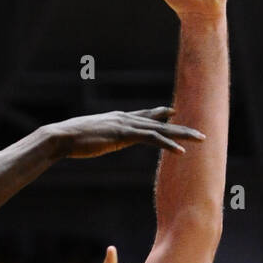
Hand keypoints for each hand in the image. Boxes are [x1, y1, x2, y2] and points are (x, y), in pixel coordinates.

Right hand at [56, 107, 204, 157]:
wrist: (62, 136)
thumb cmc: (71, 139)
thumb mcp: (90, 137)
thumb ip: (99, 137)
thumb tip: (98, 141)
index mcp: (117, 118)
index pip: (144, 115)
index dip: (160, 113)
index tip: (173, 111)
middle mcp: (125, 118)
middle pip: (158, 121)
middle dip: (180, 126)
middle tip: (200, 132)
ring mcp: (126, 125)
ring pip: (160, 129)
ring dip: (182, 134)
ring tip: (200, 140)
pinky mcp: (124, 135)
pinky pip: (151, 139)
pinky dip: (167, 144)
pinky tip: (181, 150)